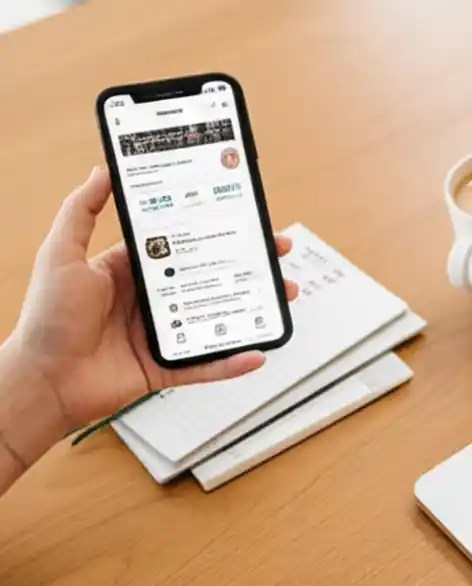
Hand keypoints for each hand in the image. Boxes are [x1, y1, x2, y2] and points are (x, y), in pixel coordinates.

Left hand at [9, 166, 298, 432]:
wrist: (40, 379)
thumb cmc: (45, 318)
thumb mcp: (60, 253)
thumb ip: (81, 211)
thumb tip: (102, 170)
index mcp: (131, 270)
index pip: (183, 243)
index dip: (214, 230)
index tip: (241, 217)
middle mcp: (150, 300)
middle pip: (209, 277)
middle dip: (247, 263)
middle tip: (276, 251)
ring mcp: (160, 334)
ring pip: (216, 317)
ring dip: (252, 306)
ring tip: (281, 293)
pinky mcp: (163, 367)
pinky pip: (205, 365)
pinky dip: (232, 362)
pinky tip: (257, 352)